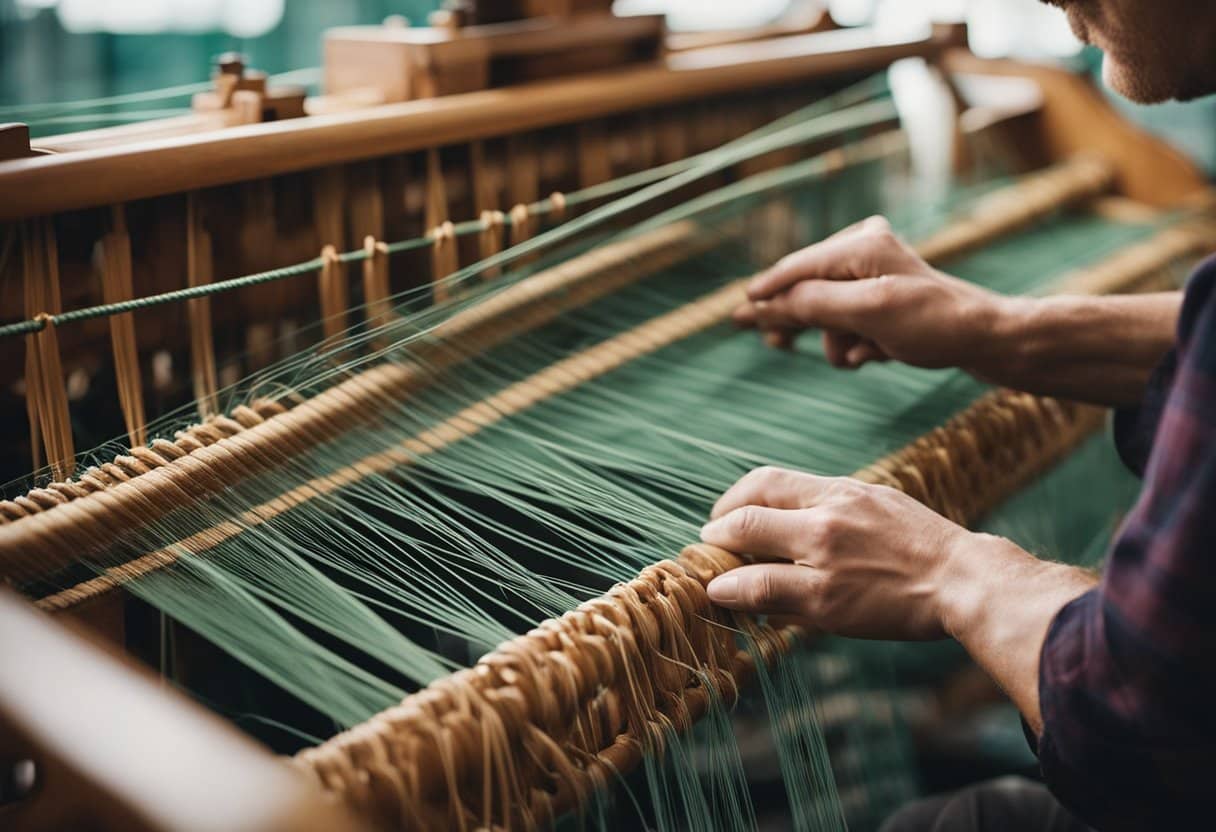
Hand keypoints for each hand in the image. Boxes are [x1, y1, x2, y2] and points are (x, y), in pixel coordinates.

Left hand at [700, 466, 993, 640]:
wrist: (962, 579)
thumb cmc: (922, 542)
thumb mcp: (875, 502)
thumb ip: (829, 506)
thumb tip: (785, 516)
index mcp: (838, 491)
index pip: (765, 482)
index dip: (731, 500)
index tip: (723, 515)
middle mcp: (826, 521)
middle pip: (747, 518)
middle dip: (718, 533)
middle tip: (710, 546)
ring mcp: (825, 562)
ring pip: (749, 561)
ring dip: (720, 572)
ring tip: (713, 582)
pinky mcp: (828, 602)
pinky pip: (769, 597)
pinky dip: (740, 597)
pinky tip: (731, 601)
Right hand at [734, 216, 1010, 372]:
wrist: (988, 338)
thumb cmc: (934, 323)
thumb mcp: (866, 313)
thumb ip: (812, 304)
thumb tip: (765, 301)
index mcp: (859, 245)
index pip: (796, 270)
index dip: (765, 294)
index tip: (736, 314)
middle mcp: (865, 250)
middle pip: (807, 287)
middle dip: (801, 320)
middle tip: (775, 345)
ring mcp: (876, 272)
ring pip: (828, 309)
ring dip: (837, 338)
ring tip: (856, 357)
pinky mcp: (886, 296)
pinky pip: (851, 320)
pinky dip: (855, 341)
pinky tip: (873, 355)